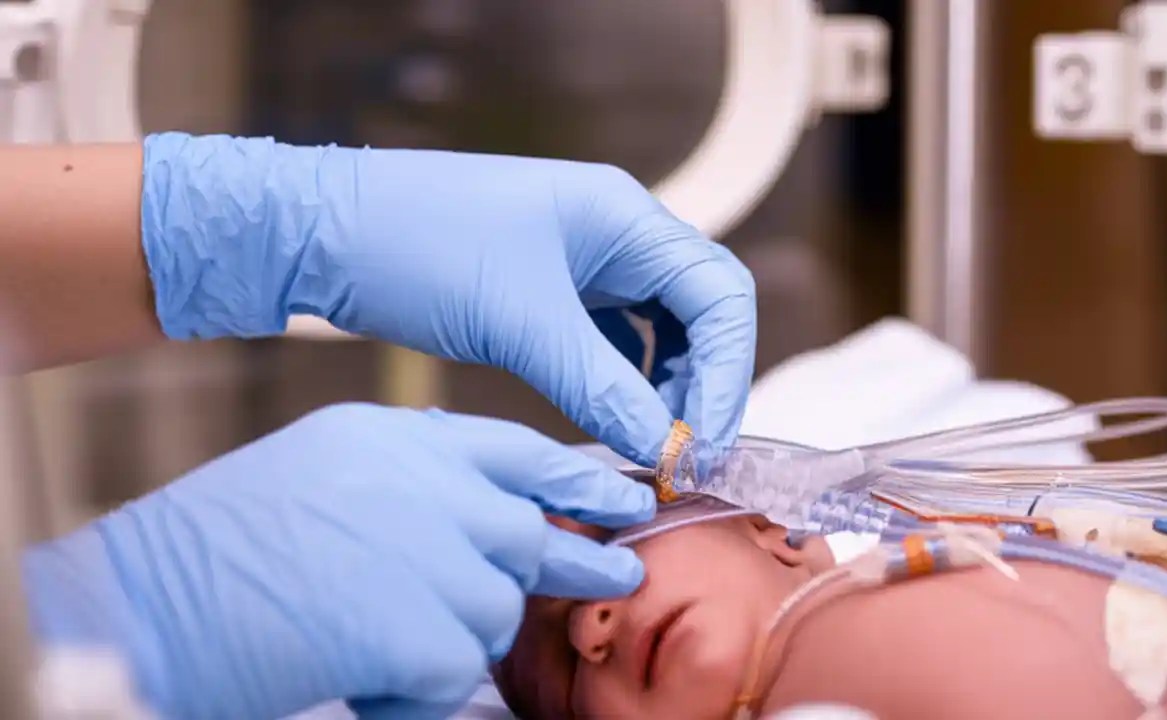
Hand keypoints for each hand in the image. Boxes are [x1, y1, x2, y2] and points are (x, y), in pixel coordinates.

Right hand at [22, 405, 654, 718]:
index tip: (626, 498)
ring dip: (451, 639)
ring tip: (375, 639)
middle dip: (575, 560)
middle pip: (526, 533)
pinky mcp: (421, 631)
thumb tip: (481, 499)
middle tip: (619, 573)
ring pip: (492, 612)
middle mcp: (426, 488)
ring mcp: (430, 557)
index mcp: (398, 440)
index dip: (577, 480)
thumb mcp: (325, 465)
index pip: (517, 452)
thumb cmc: (220, 542)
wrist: (149, 603)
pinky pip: (450, 674)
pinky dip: (410, 693)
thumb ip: (409, 474)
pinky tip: (359, 678)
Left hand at [141, 134, 756, 462]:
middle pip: (699, 314)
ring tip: (651, 449)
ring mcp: (583, 260)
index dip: (727, 372)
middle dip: (702, 386)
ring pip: (659, 331)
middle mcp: (616, 233)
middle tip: (684, 459)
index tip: (706, 444)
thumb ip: (601, 386)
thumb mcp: (518, 322)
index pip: (719, 293)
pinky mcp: (549, 290)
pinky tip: (614, 421)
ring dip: (667, 389)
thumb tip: (664, 451)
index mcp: (623, 217)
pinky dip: (624, 383)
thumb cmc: (418, 248)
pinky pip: (613, 340)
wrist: (323, 231)